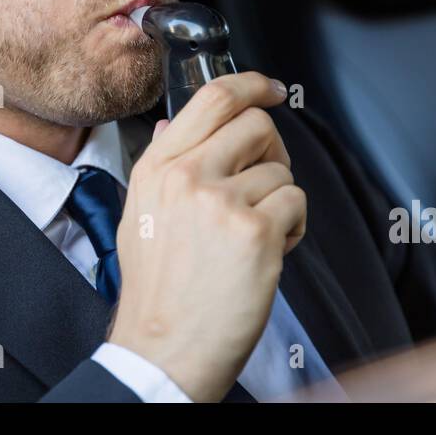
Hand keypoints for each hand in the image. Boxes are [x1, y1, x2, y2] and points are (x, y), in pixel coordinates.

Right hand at [107, 72, 305, 401]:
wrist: (163, 350)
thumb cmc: (157, 292)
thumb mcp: (138, 215)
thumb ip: (162, 164)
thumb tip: (172, 123)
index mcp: (157, 168)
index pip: (212, 98)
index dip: (252, 84)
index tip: (271, 90)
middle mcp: (187, 176)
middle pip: (256, 125)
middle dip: (272, 152)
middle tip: (263, 187)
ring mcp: (222, 202)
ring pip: (281, 170)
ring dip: (280, 201)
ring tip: (254, 237)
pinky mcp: (255, 232)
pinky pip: (296, 203)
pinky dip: (293, 228)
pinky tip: (268, 253)